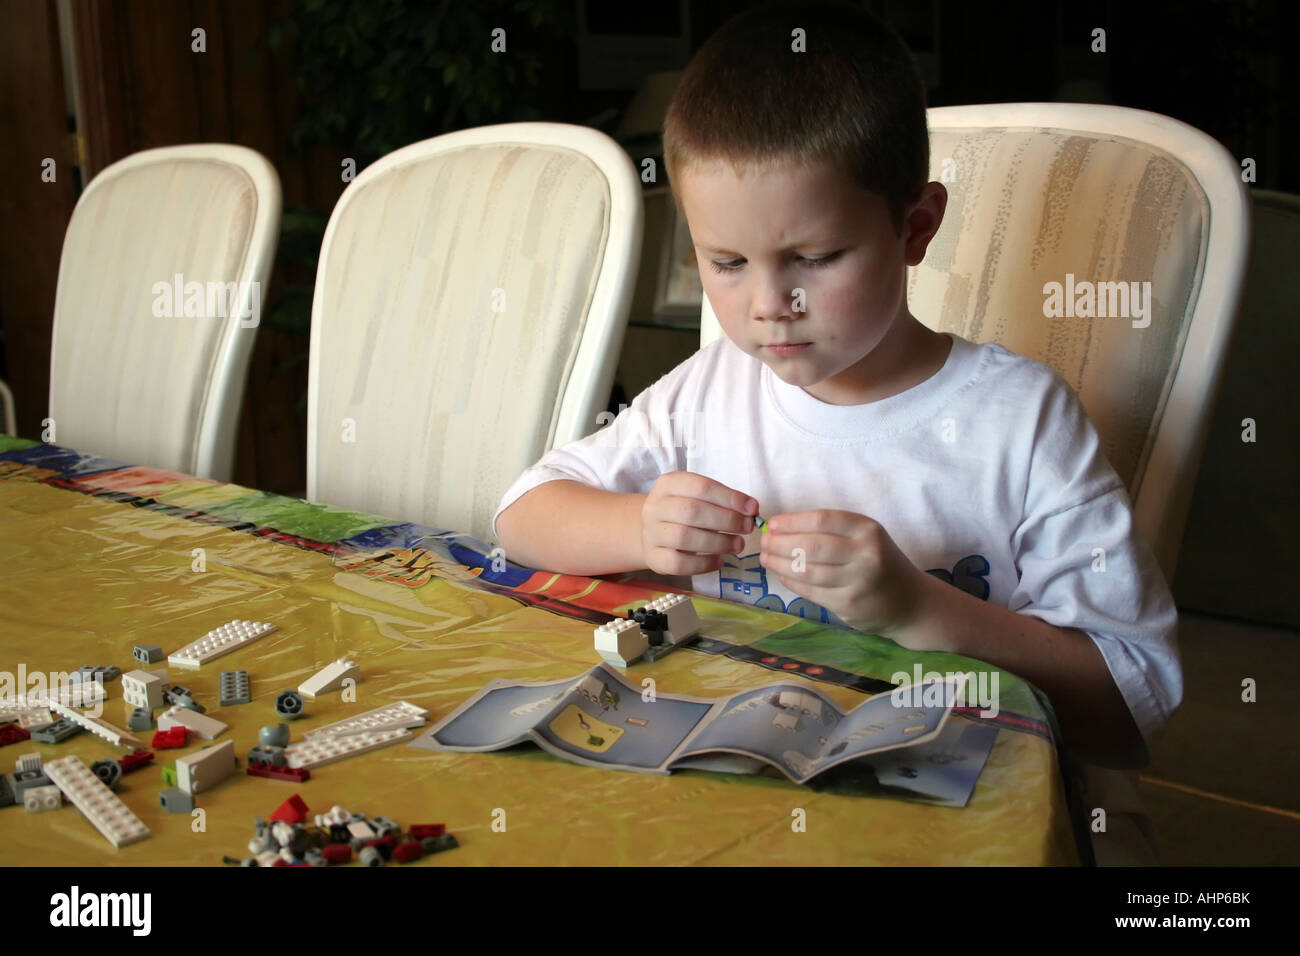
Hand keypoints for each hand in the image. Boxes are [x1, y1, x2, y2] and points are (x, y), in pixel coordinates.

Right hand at [642, 472, 756, 575]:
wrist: (652, 531)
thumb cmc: (682, 512)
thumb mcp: (697, 497)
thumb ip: (722, 501)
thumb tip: (751, 509)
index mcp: (668, 484)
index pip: (701, 487)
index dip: (730, 498)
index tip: (752, 508)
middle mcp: (655, 507)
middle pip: (692, 511)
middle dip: (726, 520)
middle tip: (747, 528)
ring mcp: (651, 533)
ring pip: (684, 537)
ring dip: (718, 542)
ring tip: (738, 545)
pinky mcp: (653, 558)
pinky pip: (679, 563)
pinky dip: (704, 563)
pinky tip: (720, 560)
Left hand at [758, 510, 932, 643]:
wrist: (910, 602)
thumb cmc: (881, 562)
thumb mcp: (866, 537)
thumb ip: (833, 530)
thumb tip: (782, 528)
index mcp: (867, 530)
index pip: (822, 520)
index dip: (792, 521)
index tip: (772, 524)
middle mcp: (865, 554)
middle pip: (811, 546)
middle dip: (780, 544)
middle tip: (763, 544)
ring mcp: (858, 582)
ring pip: (807, 571)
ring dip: (779, 564)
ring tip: (765, 559)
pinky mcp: (849, 605)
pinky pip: (812, 591)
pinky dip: (792, 582)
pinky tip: (783, 575)